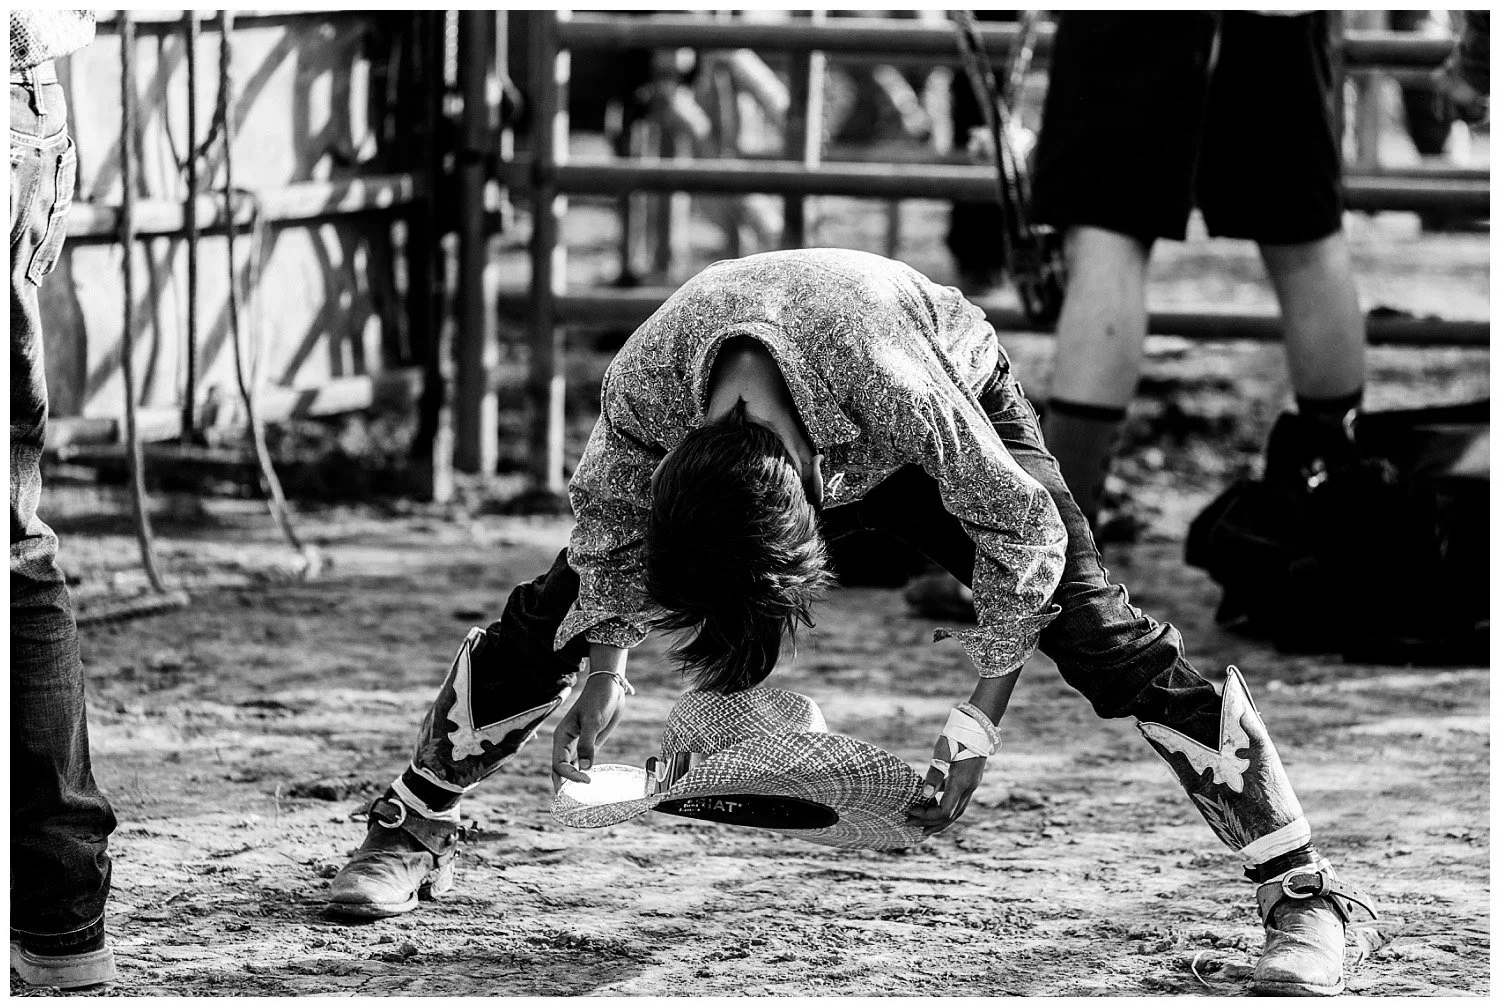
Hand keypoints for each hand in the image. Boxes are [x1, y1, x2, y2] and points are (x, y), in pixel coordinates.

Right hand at [550, 673, 626, 791]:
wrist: (610, 687)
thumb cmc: (598, 700)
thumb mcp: (593, 720)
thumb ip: (587, 743)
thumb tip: (585, 767)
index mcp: (562, 737)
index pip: (559, 764)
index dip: (569, 776)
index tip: (586, 781)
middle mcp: (566, 743)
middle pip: (559, 769)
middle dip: (561, 785)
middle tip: (568, 804)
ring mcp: (577, 744)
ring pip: (569, 768)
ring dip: (570, 782)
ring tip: (575, 800)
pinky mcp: (589, 744)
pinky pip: (582, 762)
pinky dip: (582, 774)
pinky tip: (588, 784)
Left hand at [905, 733, 986, 836]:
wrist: (979, 725)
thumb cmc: (958, 735)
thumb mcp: (943, 751)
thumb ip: (935, 773)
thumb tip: (925, 795)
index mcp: (961, 782)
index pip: (944, 811)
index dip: (927, 815)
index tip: (911, 811)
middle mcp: (969, 788)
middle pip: (951, 816)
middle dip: (931, 824)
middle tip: (911, 825)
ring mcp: (971, 785)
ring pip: (956, 810)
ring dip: (940, 820)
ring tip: (924, 826)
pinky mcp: (970, 780)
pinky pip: (957, 800)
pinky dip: (945, 806)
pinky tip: (933, 803)